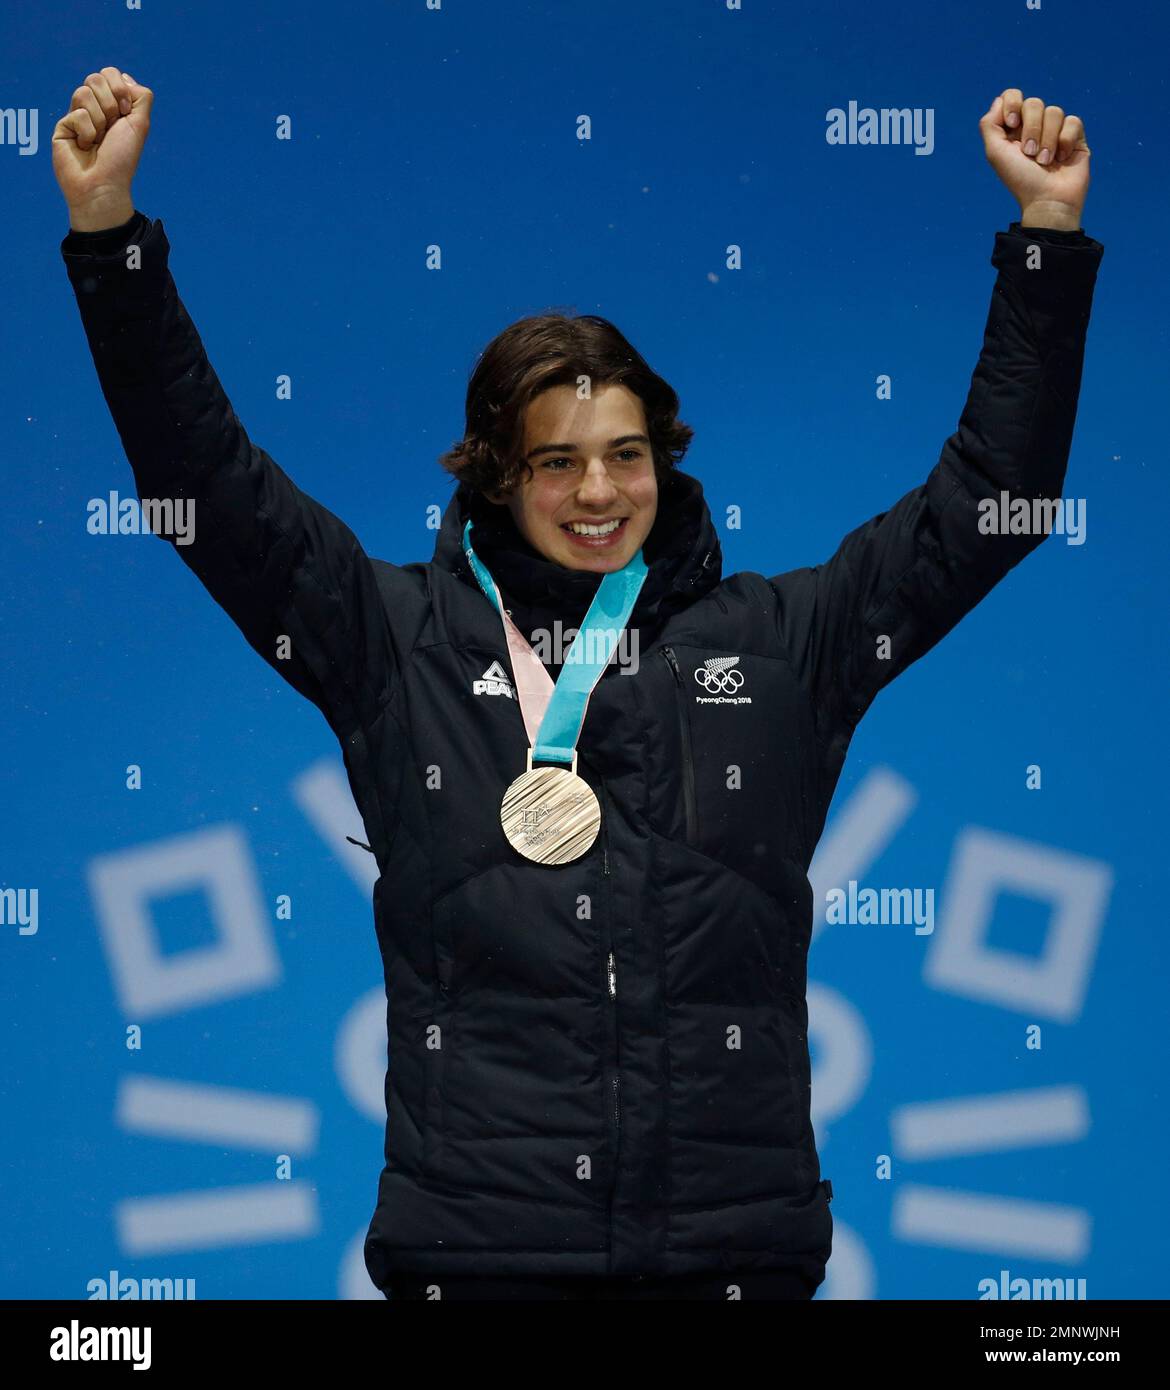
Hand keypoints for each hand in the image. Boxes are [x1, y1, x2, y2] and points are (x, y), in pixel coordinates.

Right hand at [52, 67, 152, 230]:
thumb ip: (141, 97)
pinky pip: (77, 114)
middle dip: (109, 104)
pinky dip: (87, 132)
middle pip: (95, 78)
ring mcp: (77, 115)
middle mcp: (94, 108)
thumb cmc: (122, 159)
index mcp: (113, 105)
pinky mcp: (63, 125)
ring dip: (99, 120)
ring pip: (83, 92)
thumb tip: (126, 78)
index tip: (125, 112)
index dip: (119, 89)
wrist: (105, 184)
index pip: (109, 73)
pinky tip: (86, 147)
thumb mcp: (140, 125)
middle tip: (111, 128)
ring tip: (99, 140)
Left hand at [979, 89, 1090, 229]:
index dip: (1013, 104)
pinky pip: (1073, 121)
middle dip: (1031, 128)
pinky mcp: (1075, 136)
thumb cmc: (1020, 179)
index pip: (1012, 96)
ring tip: (1045, 161)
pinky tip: (1061, 158)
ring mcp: (1055, 130)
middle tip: (1029, 153)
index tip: (1012, 123)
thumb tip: (999, 100)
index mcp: (1013, 129)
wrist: (1047, 199)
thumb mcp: (995, 153)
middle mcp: (1034, 126)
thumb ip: (989, 124)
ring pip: (1054, 111)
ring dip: (1047, 139)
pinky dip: (1065, 141)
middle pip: (1034, 102)